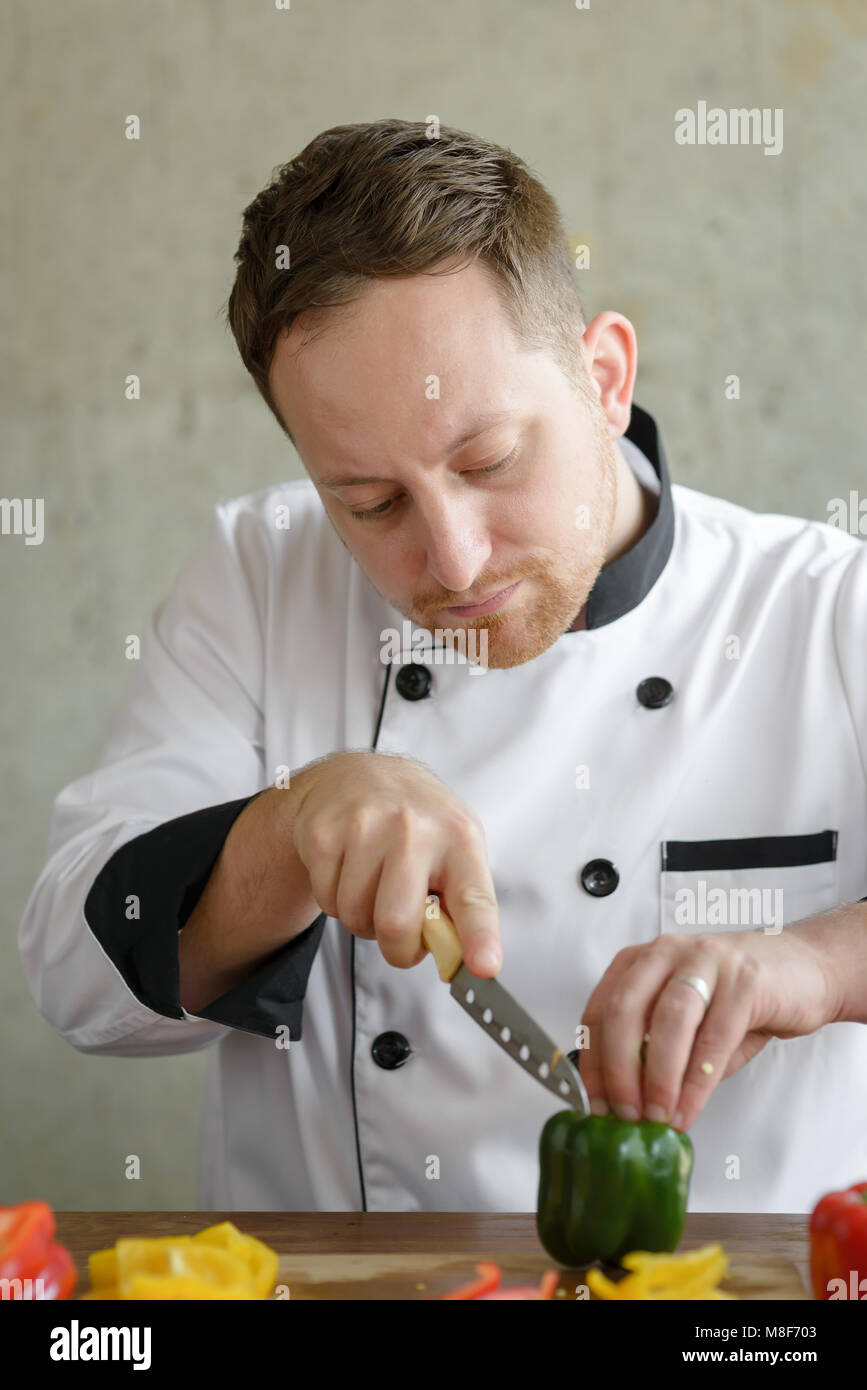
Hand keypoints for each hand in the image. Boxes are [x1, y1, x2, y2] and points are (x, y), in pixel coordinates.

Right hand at [289, 750, 500, 975]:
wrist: (361, 775)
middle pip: (397, 924)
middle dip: (398, 948)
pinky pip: (326, 901)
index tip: (484, 967)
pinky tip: (348, 870)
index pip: (474, 897)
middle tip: (402, 934)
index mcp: (459, 838)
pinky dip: (336, 901)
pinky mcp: (324, 833)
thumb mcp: (454, 849)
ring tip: (374, 886)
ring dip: (363, 920)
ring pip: (355, 917)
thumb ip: (460, 904)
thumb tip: (463, 961)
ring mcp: (365, 826)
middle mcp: (414, 827)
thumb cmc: (417, 825)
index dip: (480, 937)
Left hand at [576, 925, 838, 1130]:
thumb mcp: (688, 1021)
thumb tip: (628, 1105)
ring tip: (658, 1117)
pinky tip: (690, 1108)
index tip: (596, 1104)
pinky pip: (714, 1037)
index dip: (592, 1062)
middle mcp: (665, 952)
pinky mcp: (745, 980)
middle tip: (625, 1114)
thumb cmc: (738, 998)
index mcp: (640, 962)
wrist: (804, 969)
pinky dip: (697, 1081)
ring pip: (668, 1021)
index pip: (598, 1010)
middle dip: (619, 1069)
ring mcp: (705, 960)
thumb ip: (657, 1052)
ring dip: (659, 1077)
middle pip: (625, 1010)